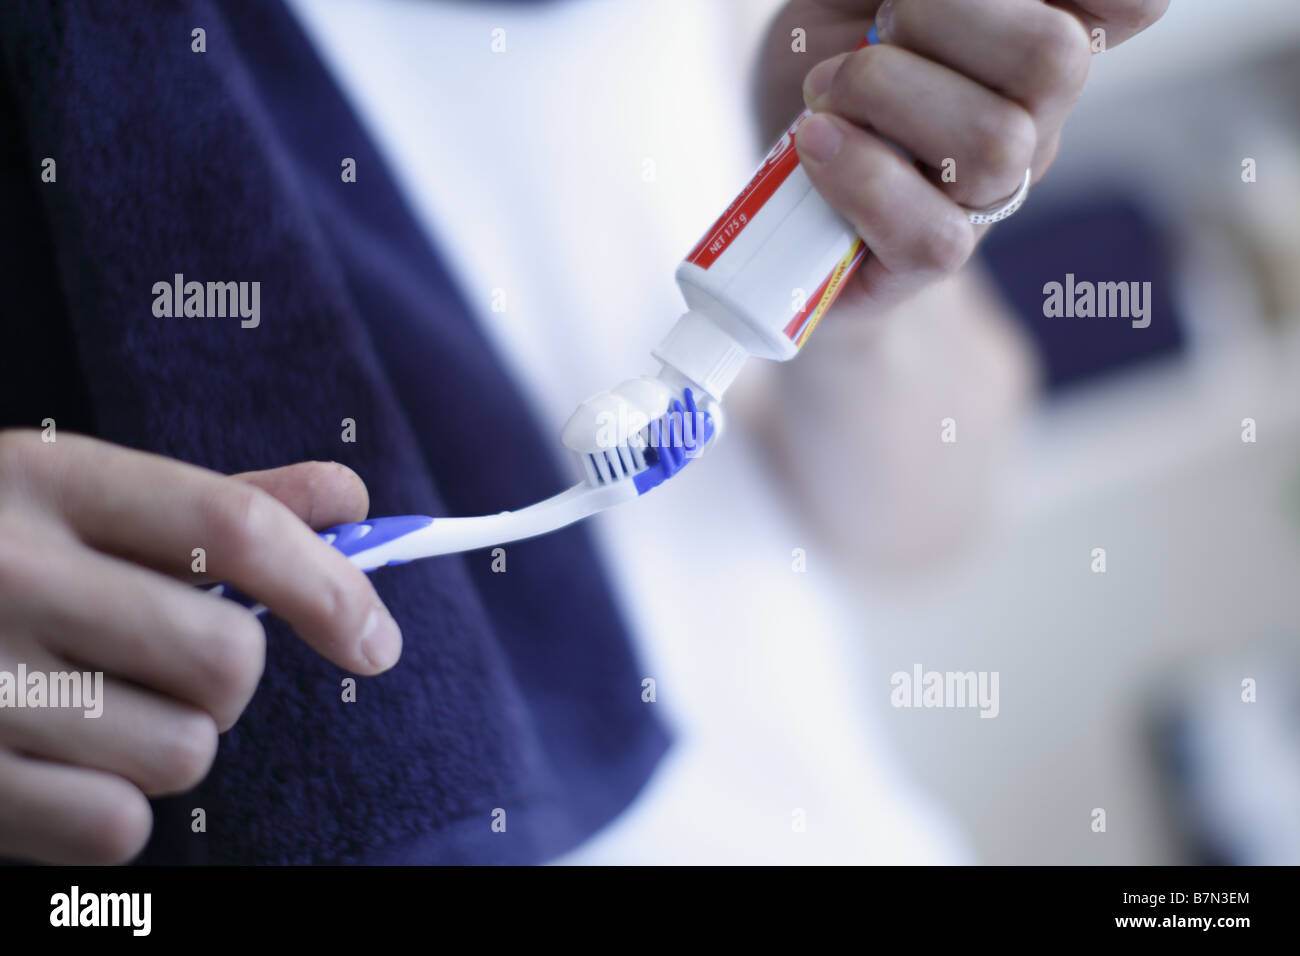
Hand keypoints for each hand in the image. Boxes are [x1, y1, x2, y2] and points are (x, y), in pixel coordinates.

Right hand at [0, 431, 400, 863]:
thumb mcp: (77, 498)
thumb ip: (219, 502)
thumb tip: (349, 497)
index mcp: (48, 482)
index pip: (234, 529)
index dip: (331, 586)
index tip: (375, 639)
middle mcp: (7, 577)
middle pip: (226, 661)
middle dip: (227, 677)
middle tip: (166, 659)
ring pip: (183, 753)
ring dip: (166, 741)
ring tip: (87, 703)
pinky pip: (118, 830)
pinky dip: (110, 810)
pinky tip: (52, 761)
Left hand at [755, 0, 1168, 311]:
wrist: (780, 196)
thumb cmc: (824, 78)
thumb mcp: (852, 3)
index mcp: (1033, 35)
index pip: (1131, 7)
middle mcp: (1033, 116)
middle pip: (1055, 59)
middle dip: (944, 15)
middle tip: (878, 29)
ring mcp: (991, 194)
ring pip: (996, 146)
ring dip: (882, 93)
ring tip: (825, 91)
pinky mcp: (934, 258)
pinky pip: (933, 231)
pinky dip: (859, 174)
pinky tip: (817, 142)